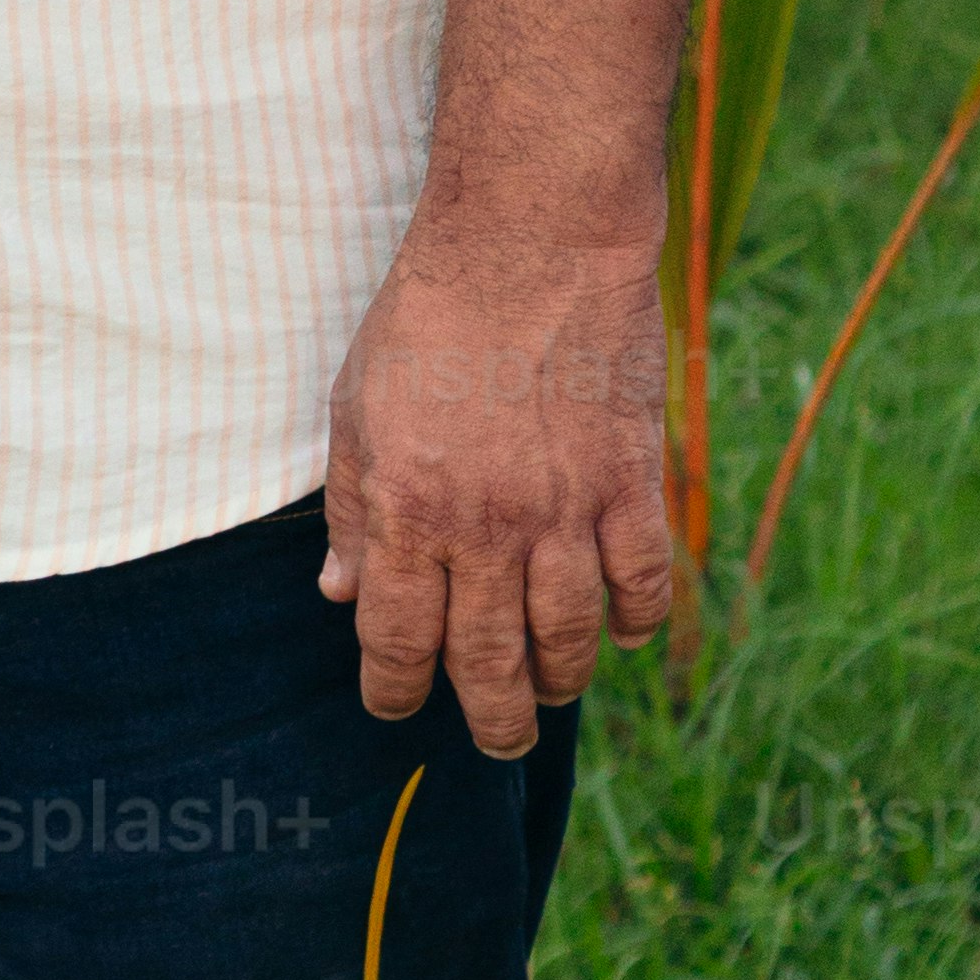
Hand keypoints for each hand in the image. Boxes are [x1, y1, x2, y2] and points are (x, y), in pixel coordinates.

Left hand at [320, 216, 674, 758]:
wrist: (531, 240)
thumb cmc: (430, 314)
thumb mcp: (356, 406)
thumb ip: (352, 505)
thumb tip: (338, 590)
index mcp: (411, 509)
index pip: (399, 638)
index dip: (395, 688)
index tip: (394, 707)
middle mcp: (488, 526)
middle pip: (489, 661)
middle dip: (488, 718)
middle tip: (492, 740)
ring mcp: (566, 509)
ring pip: (568, 637)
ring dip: (559, 682)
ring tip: (550, 696)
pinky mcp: (630, 481)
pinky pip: (641, 580)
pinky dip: (634, 620)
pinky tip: (621, 632)